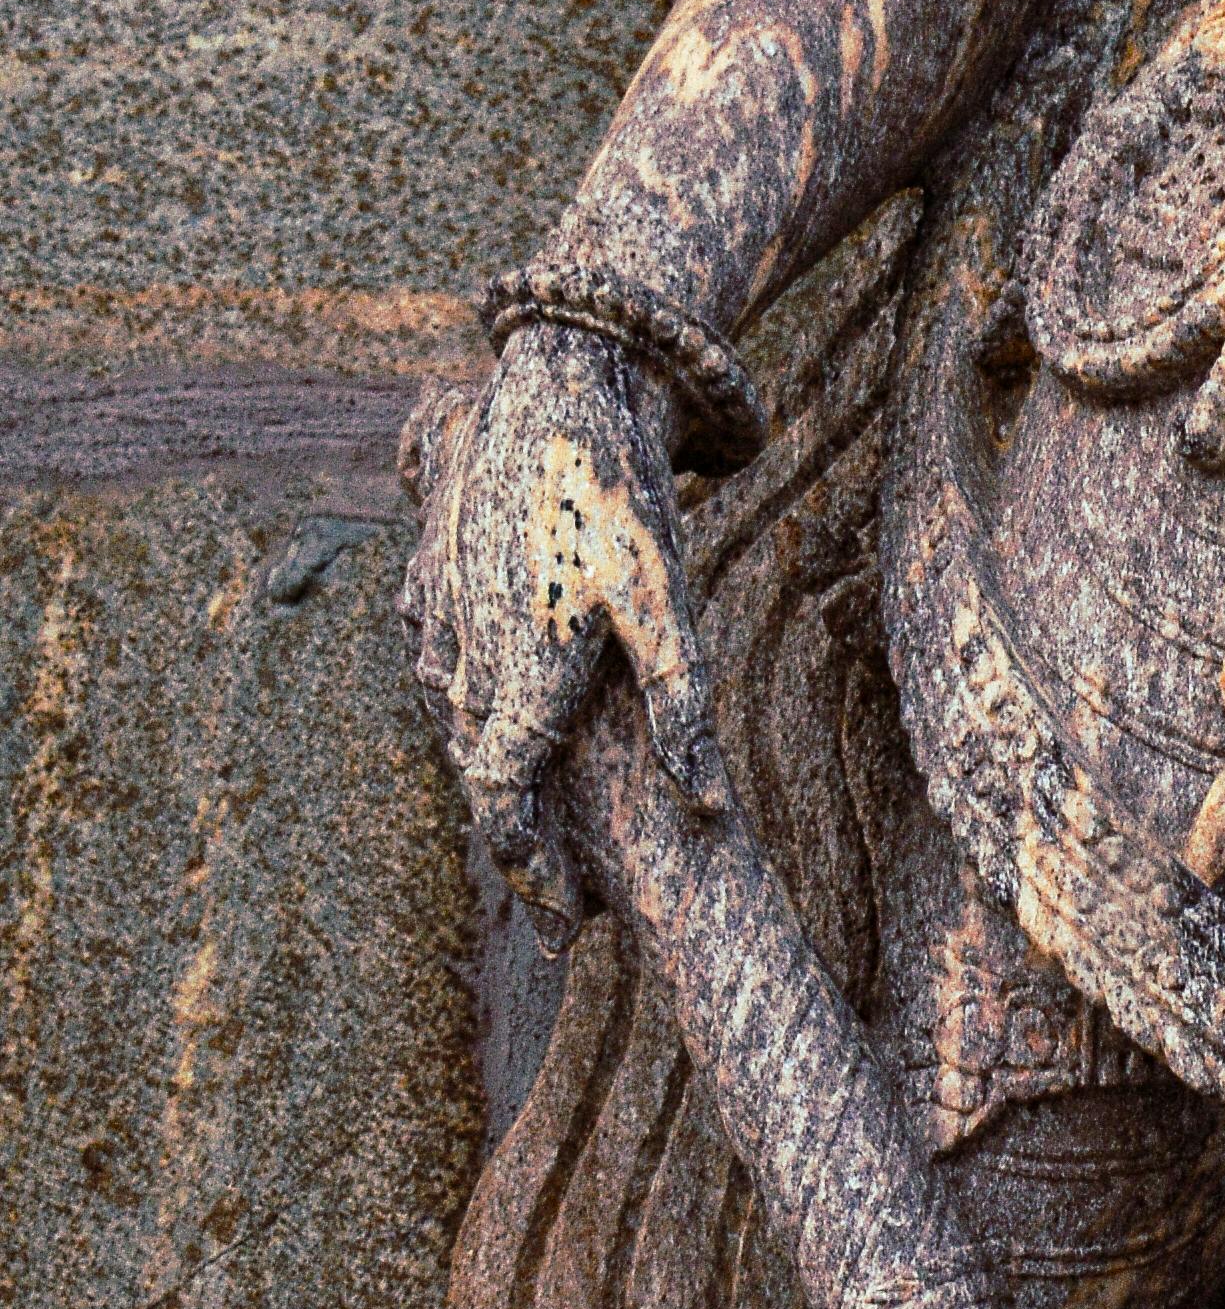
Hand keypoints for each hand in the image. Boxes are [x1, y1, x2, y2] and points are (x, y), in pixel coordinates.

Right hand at [400, 317, 731, 913]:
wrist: (554, 391)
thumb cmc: (621, 500)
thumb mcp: (670, 606)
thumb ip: (683, 710)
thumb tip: (706, 809)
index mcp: (526, 675)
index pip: (507, 804)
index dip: (531, 869)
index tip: (567, 917)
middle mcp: (469, 657)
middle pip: (480, 777)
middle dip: (520, 842)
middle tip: (568, 900)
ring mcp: (441, 618)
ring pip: (455, 726)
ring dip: (493, 779)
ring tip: (542, 828)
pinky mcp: (433, 582)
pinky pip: (440, 672)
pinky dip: (470, 714)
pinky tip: (502, 726)